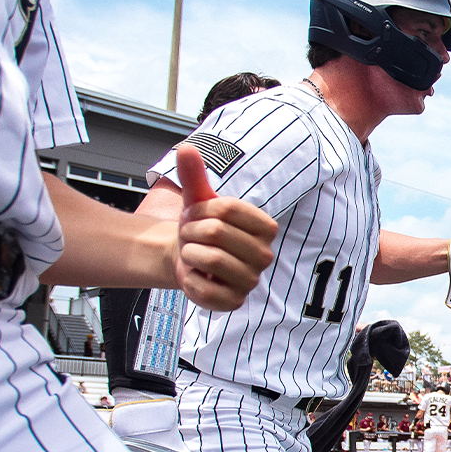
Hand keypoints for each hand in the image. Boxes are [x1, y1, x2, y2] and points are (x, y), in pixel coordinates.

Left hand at [172, 145, 276, 310]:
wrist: (187, 257)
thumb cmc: (199, 228)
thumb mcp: (197, 199)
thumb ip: (194, 175)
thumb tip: (185, 149)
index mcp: (266, 227)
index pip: (228, 209)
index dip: (201, 209)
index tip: (196, 214)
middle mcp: (264, 255)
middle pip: (217, 232)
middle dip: (191, 231)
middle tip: (189, 235)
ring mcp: (251, 280)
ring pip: (212, 259)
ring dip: (189, 253)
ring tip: (191, 253)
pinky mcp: (234, 302)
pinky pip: (205, 289)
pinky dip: (190, 280)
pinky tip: (194, 275)